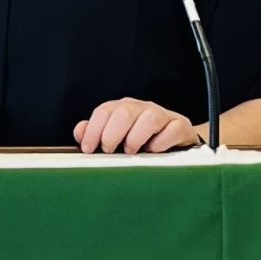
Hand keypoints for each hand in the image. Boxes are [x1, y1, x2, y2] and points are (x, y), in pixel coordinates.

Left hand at [73, 98, 199, 154]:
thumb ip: (95, 132)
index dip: (93, 130)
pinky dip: (161, 142)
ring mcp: (162, 115)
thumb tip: (80, 131)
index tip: (88, 149)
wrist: (175, 139)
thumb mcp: (115, 135)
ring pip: (149, 117)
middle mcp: (141, 108)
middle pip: (123, 113)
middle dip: (112, 134)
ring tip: (131, 151)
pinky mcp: (180, 126)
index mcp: (122, 108)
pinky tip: (153, 150)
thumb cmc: (141, 138)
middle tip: (109, 151)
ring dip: (136, 137)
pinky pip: (172, 129)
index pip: (104, 111)